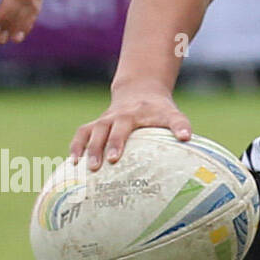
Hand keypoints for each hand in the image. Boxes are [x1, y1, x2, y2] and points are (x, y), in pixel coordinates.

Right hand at [71, 89, 191, 171]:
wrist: (141, 93)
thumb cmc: (159, 110)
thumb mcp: (172, 114)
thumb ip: (180, 124)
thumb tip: (186, 138)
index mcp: (133, 114)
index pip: (123, 127)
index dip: (117, 142)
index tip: (114, 158)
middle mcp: (115, 116)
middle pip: (103, 130)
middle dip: (99, 148)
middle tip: (98, 167)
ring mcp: (103, 120)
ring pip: (89, 131)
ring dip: (84, 148)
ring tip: (81, 167)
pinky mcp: (95, 125)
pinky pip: (81, 134)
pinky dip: (75, 146)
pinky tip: (73, 163)